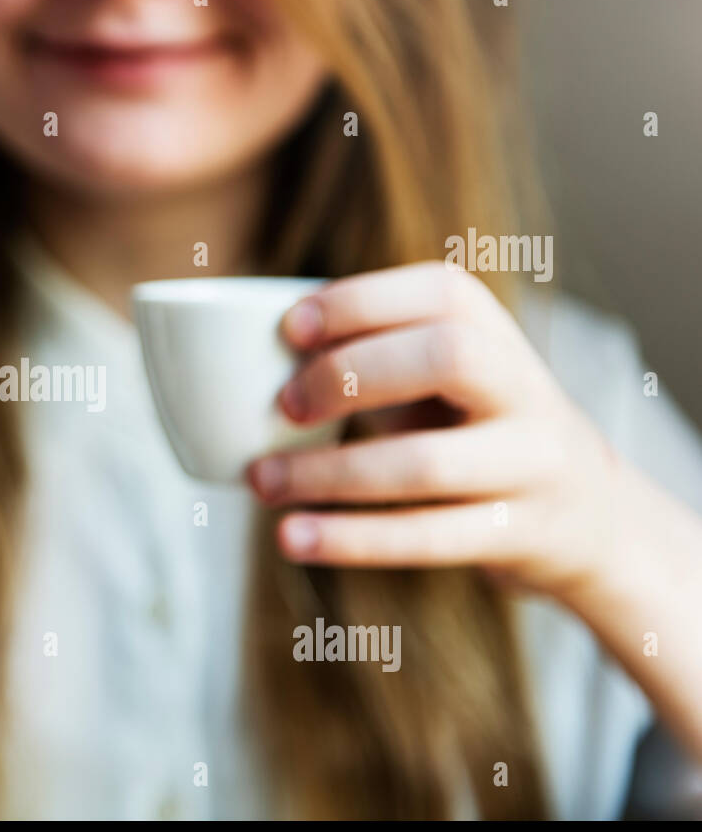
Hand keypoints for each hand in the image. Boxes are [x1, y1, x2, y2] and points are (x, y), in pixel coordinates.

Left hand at [247, 262, 620, 598]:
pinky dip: (351, 539)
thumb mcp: (443, 377)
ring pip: (427, 463)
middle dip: (353, 374)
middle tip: (282, 406)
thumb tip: (243, 359)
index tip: (289, 328)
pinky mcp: (520, 533)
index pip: (441, 293)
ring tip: (260, 481)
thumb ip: (373, 358)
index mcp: (497, 333)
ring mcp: (531, 464)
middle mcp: (524, 389)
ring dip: (329, 473)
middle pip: (449, 356)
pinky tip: (293, 538)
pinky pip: (429, 537)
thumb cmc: (474, 427)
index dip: (361, 301)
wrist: (589, 515)